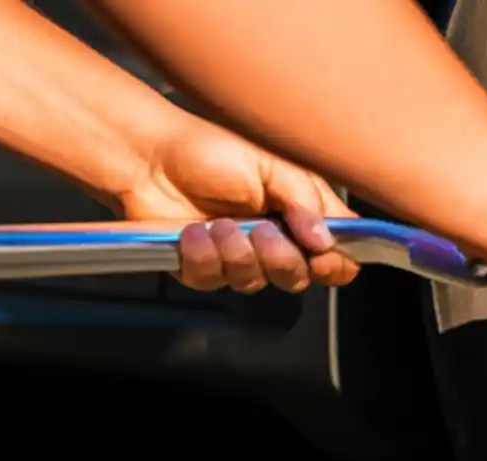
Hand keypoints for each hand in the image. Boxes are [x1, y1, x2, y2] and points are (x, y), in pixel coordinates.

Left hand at [119, 115, 359, 292]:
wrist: (150, 156)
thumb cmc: (210, 150)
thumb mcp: (271, 163)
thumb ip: (305, 199)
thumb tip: (326, 238)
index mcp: (299, 216)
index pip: (336, 257)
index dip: (335, 263)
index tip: (320, 251)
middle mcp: (273, 242)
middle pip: (298, 279)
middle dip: (281, 259)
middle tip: (262, 230)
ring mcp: (237, 259)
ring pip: (254, 283)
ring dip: (237, 254)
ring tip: (217, 223)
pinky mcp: (202, 270)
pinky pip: (212, 281)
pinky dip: (203, 256)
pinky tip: (192, 232)